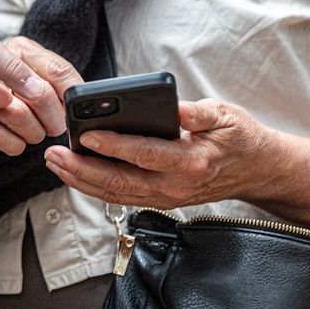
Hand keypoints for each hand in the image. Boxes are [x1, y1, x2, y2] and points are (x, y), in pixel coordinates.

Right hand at [0, 37, 83, 163]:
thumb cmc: (11, 104)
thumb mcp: (38, 87)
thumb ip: (59, 85)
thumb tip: (81, 98)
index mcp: (17, 50)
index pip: (56, 69)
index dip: (72, 94)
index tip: (77, 110)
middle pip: (39, 91)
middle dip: (54, 118)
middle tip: (57, 128)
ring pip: (19, 114)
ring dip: (34, 133)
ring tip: (34, 134)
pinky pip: (1, 136)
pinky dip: (15, 145)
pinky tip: (14, 141)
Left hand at [43, 99, 271, 207]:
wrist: (255, 170)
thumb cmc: (239, 138)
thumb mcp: (226, 115)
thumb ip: (199, 113)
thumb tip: (175, 109)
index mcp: (190, 162)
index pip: (144, 154)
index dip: (113, 146)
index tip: (85, 135)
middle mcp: (174, 186)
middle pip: (118, 181)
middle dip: (81, 168)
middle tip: (54, 153)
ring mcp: (164, 197)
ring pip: (114, 193)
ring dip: (80, 180)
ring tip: (55, 163)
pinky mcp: (158, 200)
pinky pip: (120, 196)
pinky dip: (93, 187)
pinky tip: (74, 173)